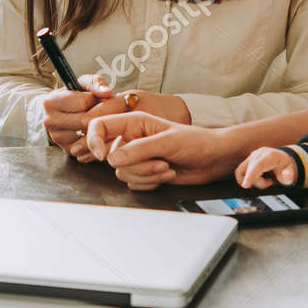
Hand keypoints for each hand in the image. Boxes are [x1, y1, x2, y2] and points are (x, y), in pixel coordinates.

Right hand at [42, 74, 124, 159]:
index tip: (97, 99)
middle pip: (86, 120)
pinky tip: (99, 130)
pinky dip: (98, 138)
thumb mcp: (81, 83)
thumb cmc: (73, 96)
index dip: (95, 100)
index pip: (83, 102)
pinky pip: (89, 145)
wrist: (57, 114)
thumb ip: (95, 83)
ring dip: (100, 126)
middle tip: (109, 109)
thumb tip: (107, 94)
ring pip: (88, 134)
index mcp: (51, 102)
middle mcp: (50, 121)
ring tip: (102, 118)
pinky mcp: (67, 149)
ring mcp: (57, 137)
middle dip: (102, 114)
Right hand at [86, 113, 242, 189]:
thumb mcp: (167, 142)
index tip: (103, 156)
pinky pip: (134, 184)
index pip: (100, 127)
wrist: (212, 159)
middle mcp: (132, 139)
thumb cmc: (195, 142)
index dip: (94, 141)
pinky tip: (166, 174)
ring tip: (167, 167)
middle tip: (161, 161)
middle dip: (139, 166)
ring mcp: (137, 157)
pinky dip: (150, 183)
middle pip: (113, 159)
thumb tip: (112, 159)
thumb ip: (138, 150)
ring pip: (123, 174)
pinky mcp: (143, 173)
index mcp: (134, 122)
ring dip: (147, 175)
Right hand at [236, 147, 295, 188]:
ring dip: (252, 180)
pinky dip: (249, 178)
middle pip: (249, 171)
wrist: (282, 159)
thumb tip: (287, 177)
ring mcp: (251, 157)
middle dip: (259, 182)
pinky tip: (260, 178)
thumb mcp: (290, 171)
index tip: (245, 185)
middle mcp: (258, 154)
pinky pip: (241, 172)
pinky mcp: (248, 161)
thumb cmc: (285, 165)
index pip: (257, 166)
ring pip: (242, 172)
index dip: (250, 175)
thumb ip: (289, 175)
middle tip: (270, 183)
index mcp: (269, 156)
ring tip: (265, 180)